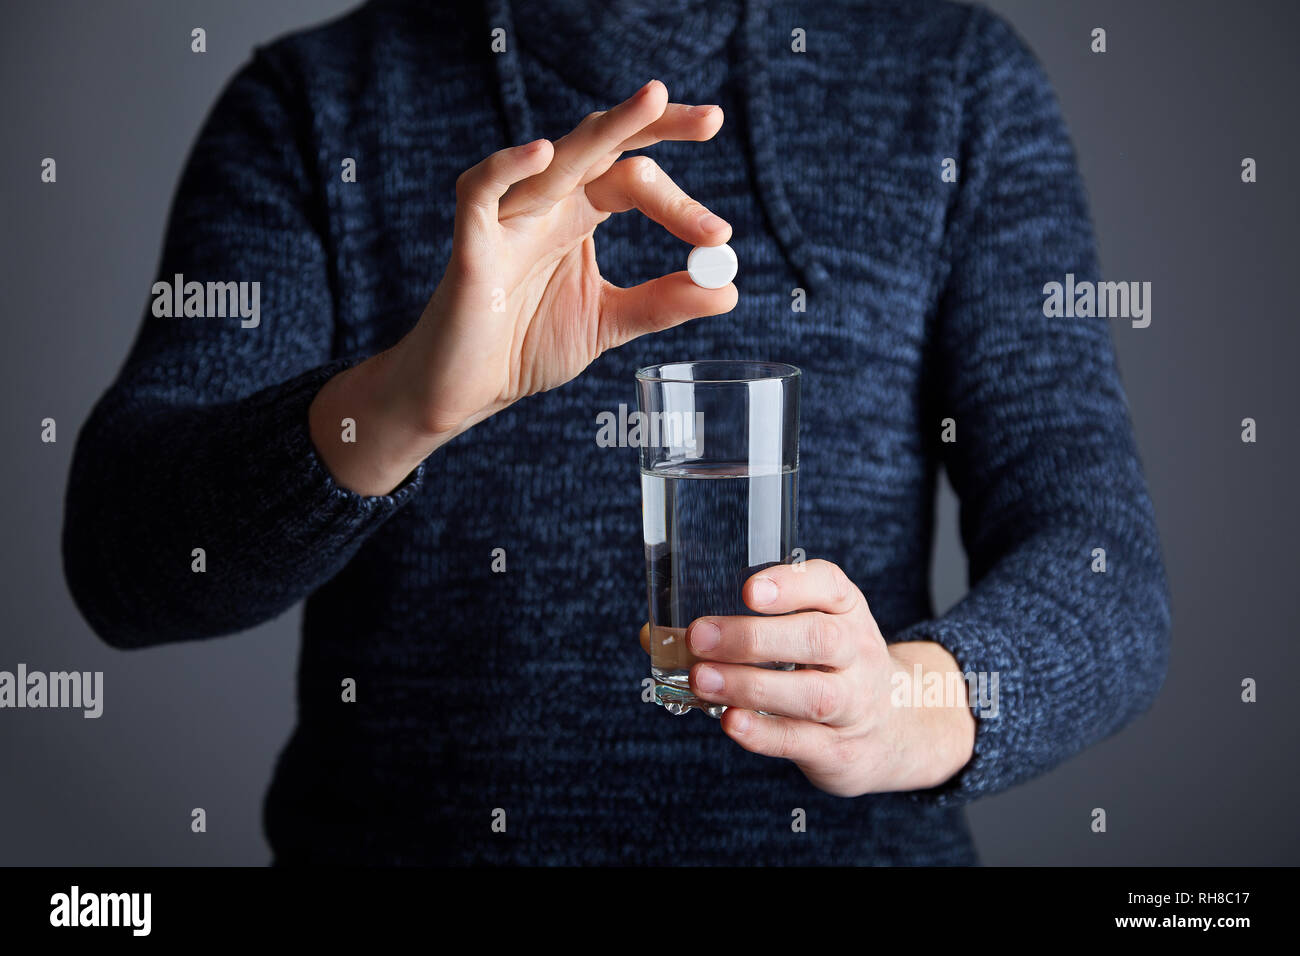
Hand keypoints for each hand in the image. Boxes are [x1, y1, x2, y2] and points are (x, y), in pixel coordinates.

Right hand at [310, 79, 736, 494]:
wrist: (464, 391)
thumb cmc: (524, 348)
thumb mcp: (608, 323)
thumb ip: (662, 304)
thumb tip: (728, 290)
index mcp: (580, 216)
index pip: (636, 179)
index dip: (683, 202)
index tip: (720, 240)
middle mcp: (548, 204)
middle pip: (604, 145)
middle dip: (655, 125)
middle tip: (712, 119)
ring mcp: (508, 219)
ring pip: (557, 157)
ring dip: (606, 128)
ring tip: (652, 100)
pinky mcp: (471, 245)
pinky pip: (480, 192)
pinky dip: (507, 168)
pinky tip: (543, 153)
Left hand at [639, 560, 976, 796]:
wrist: (894, 726)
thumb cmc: (826, 666)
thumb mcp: (801, 631)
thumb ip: (737, 627)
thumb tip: (656, 636)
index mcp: (845, 610)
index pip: (829, 586)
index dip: (791, 585)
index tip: (749, 588)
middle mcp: (856, 652)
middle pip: (819, 639)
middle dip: (754, 637)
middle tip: (699, 635)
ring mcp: (854, 704)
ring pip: (812, 694)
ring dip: (750, 685)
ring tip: (701, 679)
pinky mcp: (840, 750)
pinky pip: (803, 740)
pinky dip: (763, 733)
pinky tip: (729, 722)